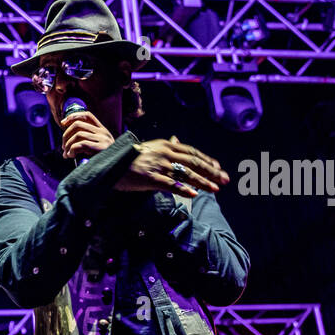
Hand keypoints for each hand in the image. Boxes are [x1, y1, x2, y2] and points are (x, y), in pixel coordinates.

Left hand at [60, 110, 114, 159]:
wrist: (121, 168)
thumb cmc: (105, 160)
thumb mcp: (97, 148)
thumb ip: (86, 141)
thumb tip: (66, 143)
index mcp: (102, 130)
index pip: (87, 115)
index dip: (73, 116)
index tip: (62, 123)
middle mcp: (103, 132)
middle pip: (78, 124)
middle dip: (66, 134)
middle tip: (63, 146)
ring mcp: (103, 139)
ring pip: (78, 135)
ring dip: (68, 145)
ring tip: (67, 154)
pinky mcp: (101, 148)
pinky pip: (81, 144)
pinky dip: (72, 150)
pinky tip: (71, 156)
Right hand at [114, 137, 229, 195]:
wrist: (111, 163)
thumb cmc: (131, 158)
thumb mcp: (151, 148)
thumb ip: (166, 146)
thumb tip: (177, 140)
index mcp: (167, 145)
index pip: (193, 152)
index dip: (208, 161)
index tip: (219, 169)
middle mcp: (165, 153)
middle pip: (194, 162)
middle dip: (211, 172)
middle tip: (224, 180)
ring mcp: (158, 165)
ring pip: (185, 173)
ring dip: (202, 182)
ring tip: (214, 189)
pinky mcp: (150, 177)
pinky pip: (170, 184)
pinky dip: (183, 189)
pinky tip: (194, 195)